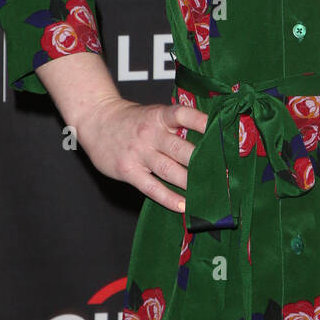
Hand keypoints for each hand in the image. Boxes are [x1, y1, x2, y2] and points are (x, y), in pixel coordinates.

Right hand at [76, 96, 208, 213]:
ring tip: (208, 193)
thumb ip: (175, 125)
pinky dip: (168, 198)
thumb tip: (207, 138)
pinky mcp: (128, 171)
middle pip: (181, 149)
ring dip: (190, 182)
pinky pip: (151, 187)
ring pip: (169, 170)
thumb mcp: (153, 113)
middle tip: (223, 174)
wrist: (96, 120)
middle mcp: (150, 133)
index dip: (201, 121)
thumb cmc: (131, 120)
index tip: (219, 129)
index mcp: (159, 116)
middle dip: (203, 162)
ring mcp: (139, 153)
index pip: (183, 114)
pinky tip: (183, 205)